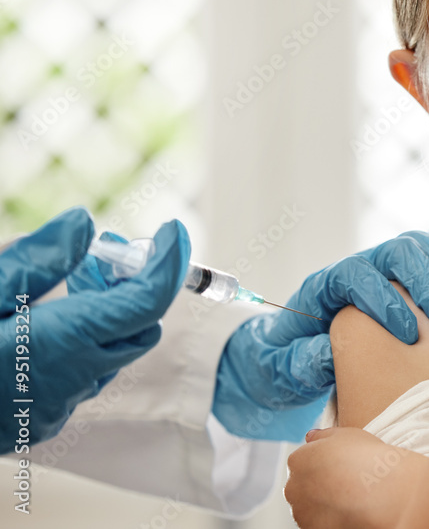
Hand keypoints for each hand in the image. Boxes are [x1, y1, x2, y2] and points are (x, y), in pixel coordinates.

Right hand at [0, 207, 189, 451]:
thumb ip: (35, 260)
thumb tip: (83, 224)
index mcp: (60, 344)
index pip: (146, 302)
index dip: (169, 263)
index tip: (173, 230)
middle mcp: (70, 382)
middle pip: (137, 328)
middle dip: (133, 286)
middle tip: (101, 255)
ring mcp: (57, 408)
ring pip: (112, 354)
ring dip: (105, 316)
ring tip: (65, 284)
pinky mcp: (41, 423)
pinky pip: (83, 378)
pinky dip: (81, 344)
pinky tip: (40, 325)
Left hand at [212, 205, 428, 440]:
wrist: (288, 352)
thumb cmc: (285, 361)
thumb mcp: (281, 369)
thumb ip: (299, 362)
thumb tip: (325, 354)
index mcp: (326, 285)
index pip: (356, 274)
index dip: (384, 298)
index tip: (409, 332)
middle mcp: (359, 265)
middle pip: (396, 252)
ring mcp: (384, 264)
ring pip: (419, 245)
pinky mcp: (406, 271)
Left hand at [285, 427, 421, 528]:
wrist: (381, 492)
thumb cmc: (366, 459)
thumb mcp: (345, 434)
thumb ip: (323, 435)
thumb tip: (311, 437)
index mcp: (298, 460)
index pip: (302, 461)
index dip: (322, 463)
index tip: (338, 466)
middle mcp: (293, 487)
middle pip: (301, 485)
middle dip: (317, 484)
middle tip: (343, 483)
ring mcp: (301, 512)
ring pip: (308, 507)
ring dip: (322, 503)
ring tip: (349, 499)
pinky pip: (318, 523)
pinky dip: (329, 519)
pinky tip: (348, 511)